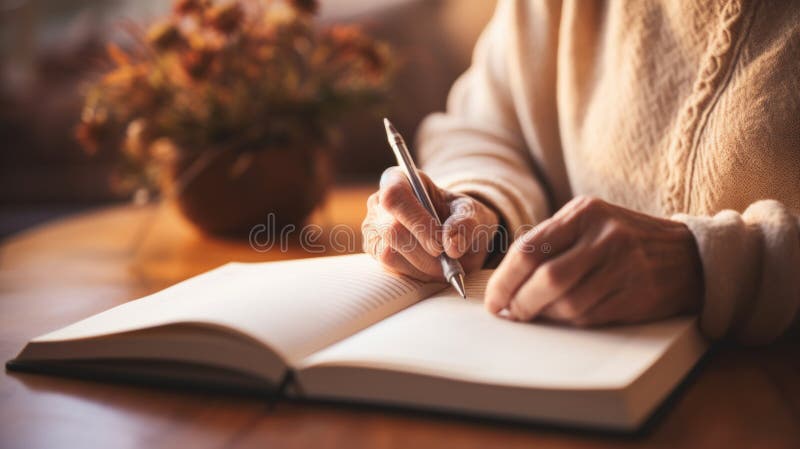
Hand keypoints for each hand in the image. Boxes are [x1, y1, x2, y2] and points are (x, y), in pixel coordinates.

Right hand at [362, 167, 499, 280]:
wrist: (452, 233)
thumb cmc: (459, 216)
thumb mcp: (472, 213)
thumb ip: (467, 224)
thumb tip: (452, 246)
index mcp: (400, 179)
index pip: (395, 196)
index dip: (417, 222)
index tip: (441, 244)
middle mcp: (379, 202)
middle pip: (392, 230)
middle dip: (425, 251)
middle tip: (448, 258)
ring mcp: (373, 228)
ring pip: (389, 253)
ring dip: (422, 265)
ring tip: (443, 263)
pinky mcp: (374, 251)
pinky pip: (390, 268)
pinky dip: (415, 273)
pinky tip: (430, 267)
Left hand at [485, 196, 702, 325]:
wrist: (689, 255)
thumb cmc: (625, 240)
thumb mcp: (590, 223)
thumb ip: (550, 242)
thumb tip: (506, 280)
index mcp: (584, 213)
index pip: (528, 249)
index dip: (503, 280)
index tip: (494, 300)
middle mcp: (604, 236)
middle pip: (544, 279)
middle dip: (519, 302)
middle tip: (510, 313)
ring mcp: (624, 265)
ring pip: (566, 303)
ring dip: (545, 315)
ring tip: (539, 313)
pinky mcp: (637, 293)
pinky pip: (589, 316)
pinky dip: (570, 321)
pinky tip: (566, 315)